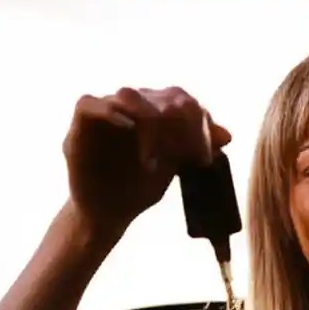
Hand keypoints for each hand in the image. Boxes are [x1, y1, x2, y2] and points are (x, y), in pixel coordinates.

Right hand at [61, 86, 232, 244]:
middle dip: (179, 126)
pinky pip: (88, 104)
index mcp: (157, 111)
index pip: (184, 101)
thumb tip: (228, 135)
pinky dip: (108, 113)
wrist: (110, 214)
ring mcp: (106, 113)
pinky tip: (128, 130)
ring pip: (129, 95)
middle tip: (183, 156)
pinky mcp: (80, 127)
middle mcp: (133, 106)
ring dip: (149, 121)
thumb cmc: (141, 187)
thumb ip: (198, 148)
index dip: (198, 124)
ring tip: (156, 155)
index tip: (202, 158)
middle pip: (161, 96)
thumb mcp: (175, 168)